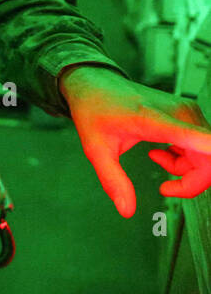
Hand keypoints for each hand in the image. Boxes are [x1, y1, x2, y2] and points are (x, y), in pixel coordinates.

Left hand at [60, 65, 210, 216]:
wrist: (94, 84)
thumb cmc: (95, 110)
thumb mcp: (96, 149)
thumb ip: (113, 180)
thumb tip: (126, 210)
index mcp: (152, 120)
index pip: (191, 137)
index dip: (208, 151)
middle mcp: (178, 113)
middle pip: (208, 159)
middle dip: (192, 183)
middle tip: (166, 189)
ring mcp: (186, 112)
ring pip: (207, 155)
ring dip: (187, 170)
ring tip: (156, 160)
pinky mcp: (188, 114)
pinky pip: (202, 145)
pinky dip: (186, 158)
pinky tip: (162, 152)